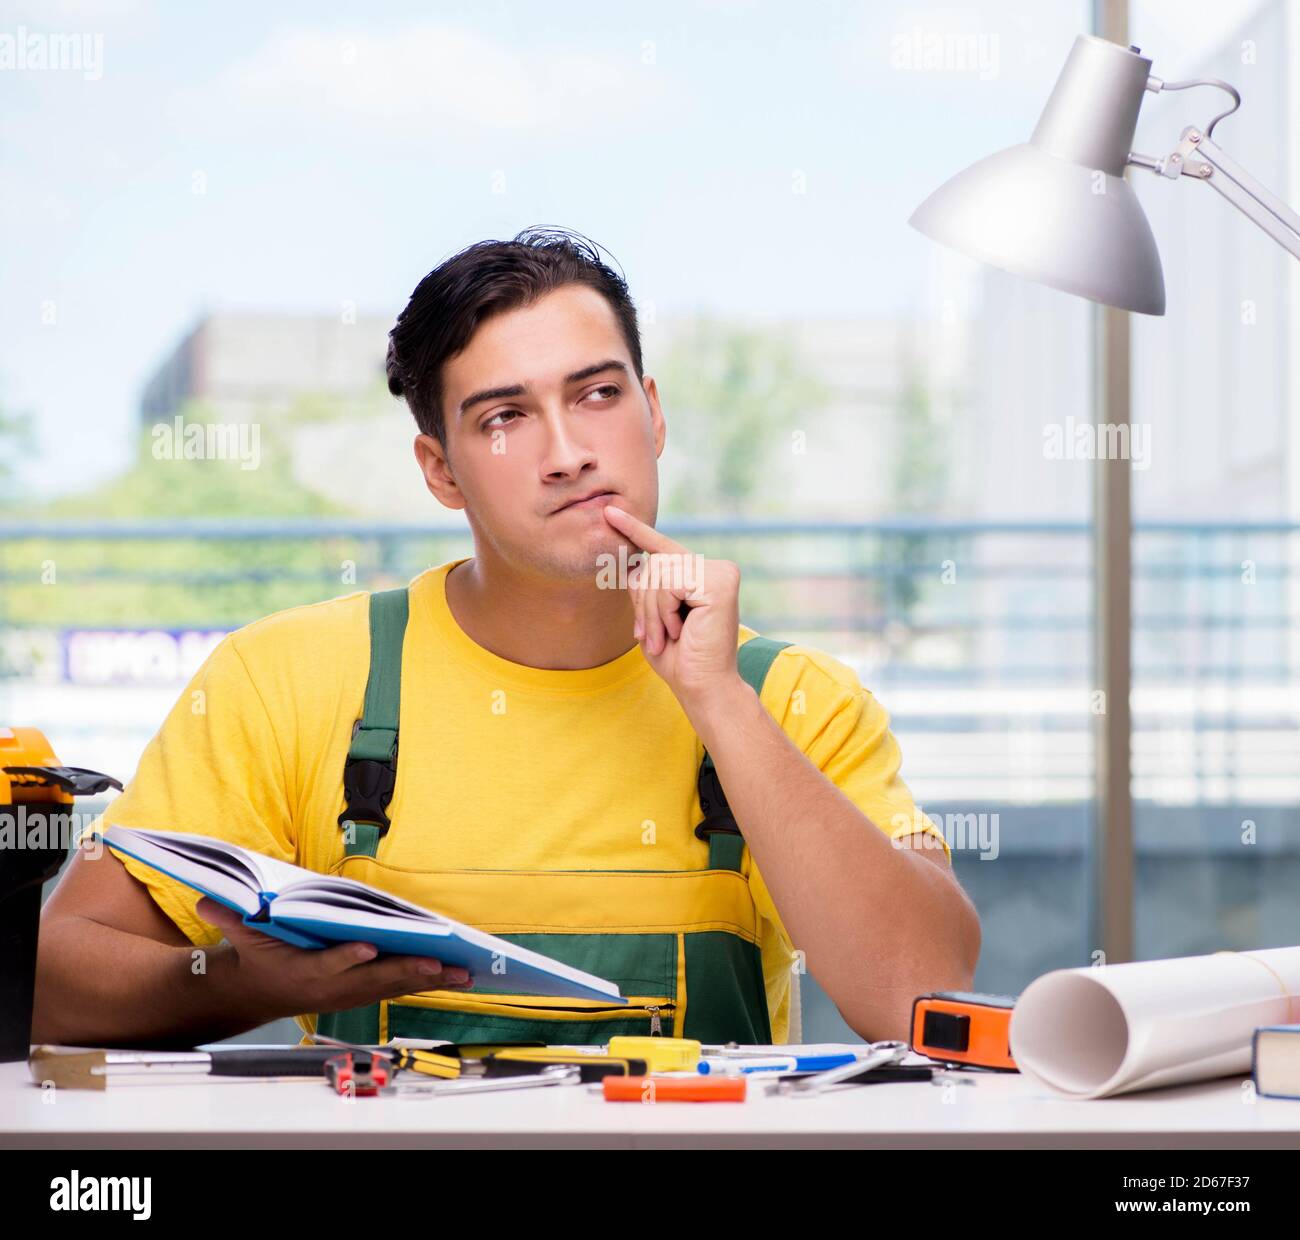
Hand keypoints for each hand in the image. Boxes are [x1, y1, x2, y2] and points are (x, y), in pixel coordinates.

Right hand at [195, 896, 473, 1022]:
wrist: (255, 994)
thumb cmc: (256, 958)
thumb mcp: (239, 938)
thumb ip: (229, 918)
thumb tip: (209, 900)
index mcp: (303, 973)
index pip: (327, 966)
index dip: (347, 958)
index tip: (368, 948)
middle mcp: (332, 989)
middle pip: (373, 980)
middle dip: (407, 972)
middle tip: (437, 963)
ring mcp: (351, 994)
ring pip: (394, 986)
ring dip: (428, 980)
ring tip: (463, 973)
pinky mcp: (364, 993)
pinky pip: (399, 988)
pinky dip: (427, 982)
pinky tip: (457, 976)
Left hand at [601, 504, 742, 708]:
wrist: (701, 686)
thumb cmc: (677, 657)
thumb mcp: (651, 615)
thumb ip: (645, 586)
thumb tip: (630, 560)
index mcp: (700, 573)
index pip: (661, 547)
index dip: (634, 529)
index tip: (609, 511)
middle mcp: (715, 567)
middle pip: (655, 563)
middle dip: (643, 602)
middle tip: (654, 635)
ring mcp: (721, 572)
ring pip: (659, 572)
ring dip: (653, 611)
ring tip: (668, 635)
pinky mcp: (721, 582)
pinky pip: (670, 584)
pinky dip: (665, 611)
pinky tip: (681, 629)